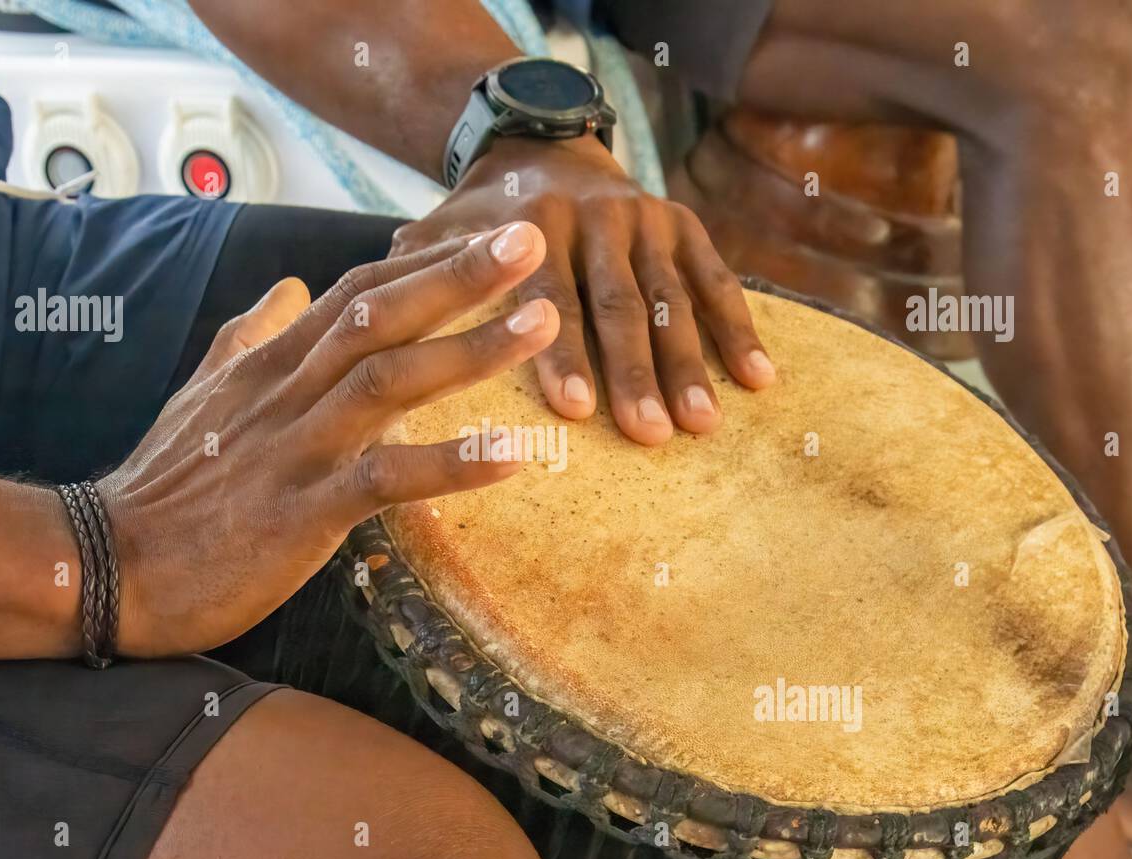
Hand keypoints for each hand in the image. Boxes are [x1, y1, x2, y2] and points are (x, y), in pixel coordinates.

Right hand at [98, 222, 558, 656]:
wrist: (106, 566)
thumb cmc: (164, 485)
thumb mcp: (205, 392)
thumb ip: (250, 335)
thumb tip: (289, 287)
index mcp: (273, 362)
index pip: (358, 291)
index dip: (425, 259)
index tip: (484, 233)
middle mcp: (291, 390)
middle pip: (382, 315)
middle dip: (459, 275)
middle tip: (531, 240)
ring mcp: (298, 447)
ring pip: (391, 380)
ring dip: (470, 349)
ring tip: (543, 322)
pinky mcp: (303, 510)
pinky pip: (387, 478)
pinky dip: (452, 464)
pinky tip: (514, 454)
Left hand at [391, 136, 775, 444]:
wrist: (539, 149)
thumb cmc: (477, 221)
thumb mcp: (436, 235)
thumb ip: (416, 282)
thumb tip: (371, 341)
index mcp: (527, 226)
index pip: (546, 297)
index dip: (561, 354)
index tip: (578, 411)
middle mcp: (592, 218)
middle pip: (617, 306)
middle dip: (637, 373)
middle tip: (652, 436)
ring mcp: (645, 220)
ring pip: (672, 298)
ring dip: (692, 363)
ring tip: (706, 424)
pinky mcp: (684, 224)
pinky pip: (717, 280)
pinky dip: (740, 329)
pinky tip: (760, 380)